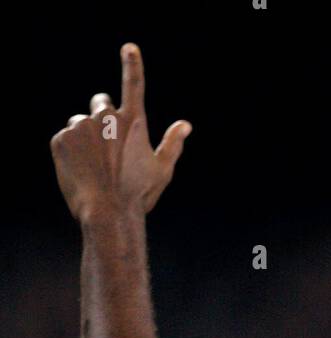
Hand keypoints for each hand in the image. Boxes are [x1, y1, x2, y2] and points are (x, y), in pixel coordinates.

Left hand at [50, 43, 190, 223]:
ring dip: (84, 139)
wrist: (107, 214)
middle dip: (101, 118)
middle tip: (104, 148)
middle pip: (99, 104)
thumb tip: (186, 125)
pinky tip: (80, 173)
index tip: (129, 48)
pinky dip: (69, 153)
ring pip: (79, 124)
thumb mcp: (161, 172)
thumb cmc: (138, 196)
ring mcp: (81, 126)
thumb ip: (172, 144)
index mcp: (133, 122)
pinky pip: (64, 140)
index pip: (134, 84)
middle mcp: (106, 117)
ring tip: (93, 168)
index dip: (133, 64)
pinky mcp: (61, 139)